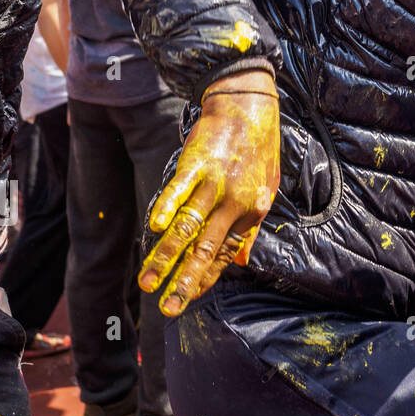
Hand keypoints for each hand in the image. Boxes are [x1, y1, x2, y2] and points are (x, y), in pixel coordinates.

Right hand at [138, 70, 280, 316]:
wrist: (250, 107)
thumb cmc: (259, 149)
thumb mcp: (267, 189)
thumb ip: (252, 225)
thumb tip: (242, 258)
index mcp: (251, 211)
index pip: (225, 254)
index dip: (205, 278)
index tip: (187, 299)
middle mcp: (233, 202)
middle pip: (205, 249)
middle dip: (184, 282)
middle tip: (167, 309)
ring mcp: (214, 183)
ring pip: (187, 227)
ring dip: (165, 257)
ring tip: (147, 282)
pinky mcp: (197, 164)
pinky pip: (179, 190)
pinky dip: (166, 208)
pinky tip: (153, 228)